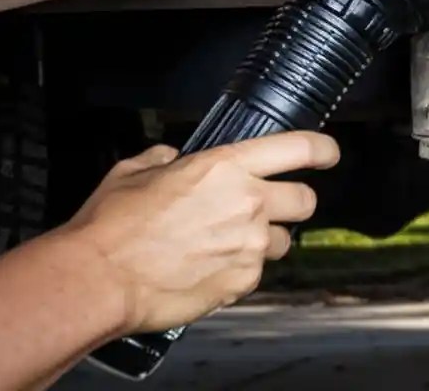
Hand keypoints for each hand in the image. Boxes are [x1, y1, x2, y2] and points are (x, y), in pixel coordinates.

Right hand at [55, 131, 339, 333]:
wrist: (100, 278)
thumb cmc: (112, 224)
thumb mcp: (134, 171)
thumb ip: (165, 158)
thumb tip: (174, 157)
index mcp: (226, 166)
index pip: (299, 149)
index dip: (323, 149)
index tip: (329, 153)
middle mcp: (248, 202)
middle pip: (306, 200)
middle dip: (294, 202)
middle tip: (269, 207)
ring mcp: (250, 244)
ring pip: (285, 241)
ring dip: (266, 241)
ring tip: (227, 244)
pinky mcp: (243, 280)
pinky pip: (258, 272)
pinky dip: (242, 270)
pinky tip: (210, 268)